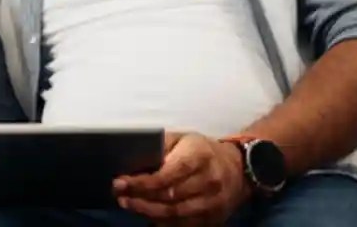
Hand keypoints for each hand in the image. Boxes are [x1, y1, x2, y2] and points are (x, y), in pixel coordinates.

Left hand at [113, 132, 249, 225]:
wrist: (238, 168)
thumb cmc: (202, 150)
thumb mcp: (183, 138)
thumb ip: (160, 146)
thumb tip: (133, 158)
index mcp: (199, 157)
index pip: (168, 174)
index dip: (142, 181)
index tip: (121, 182)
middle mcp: (208, 181)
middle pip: (169, 196)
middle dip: (140, 197)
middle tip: (119, 195)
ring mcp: (213, 203)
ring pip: (175, 214)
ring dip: (147, 212)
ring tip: (128, 204)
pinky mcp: (213, 218)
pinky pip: (184, 225)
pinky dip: (163, 223)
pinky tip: (148, 217)